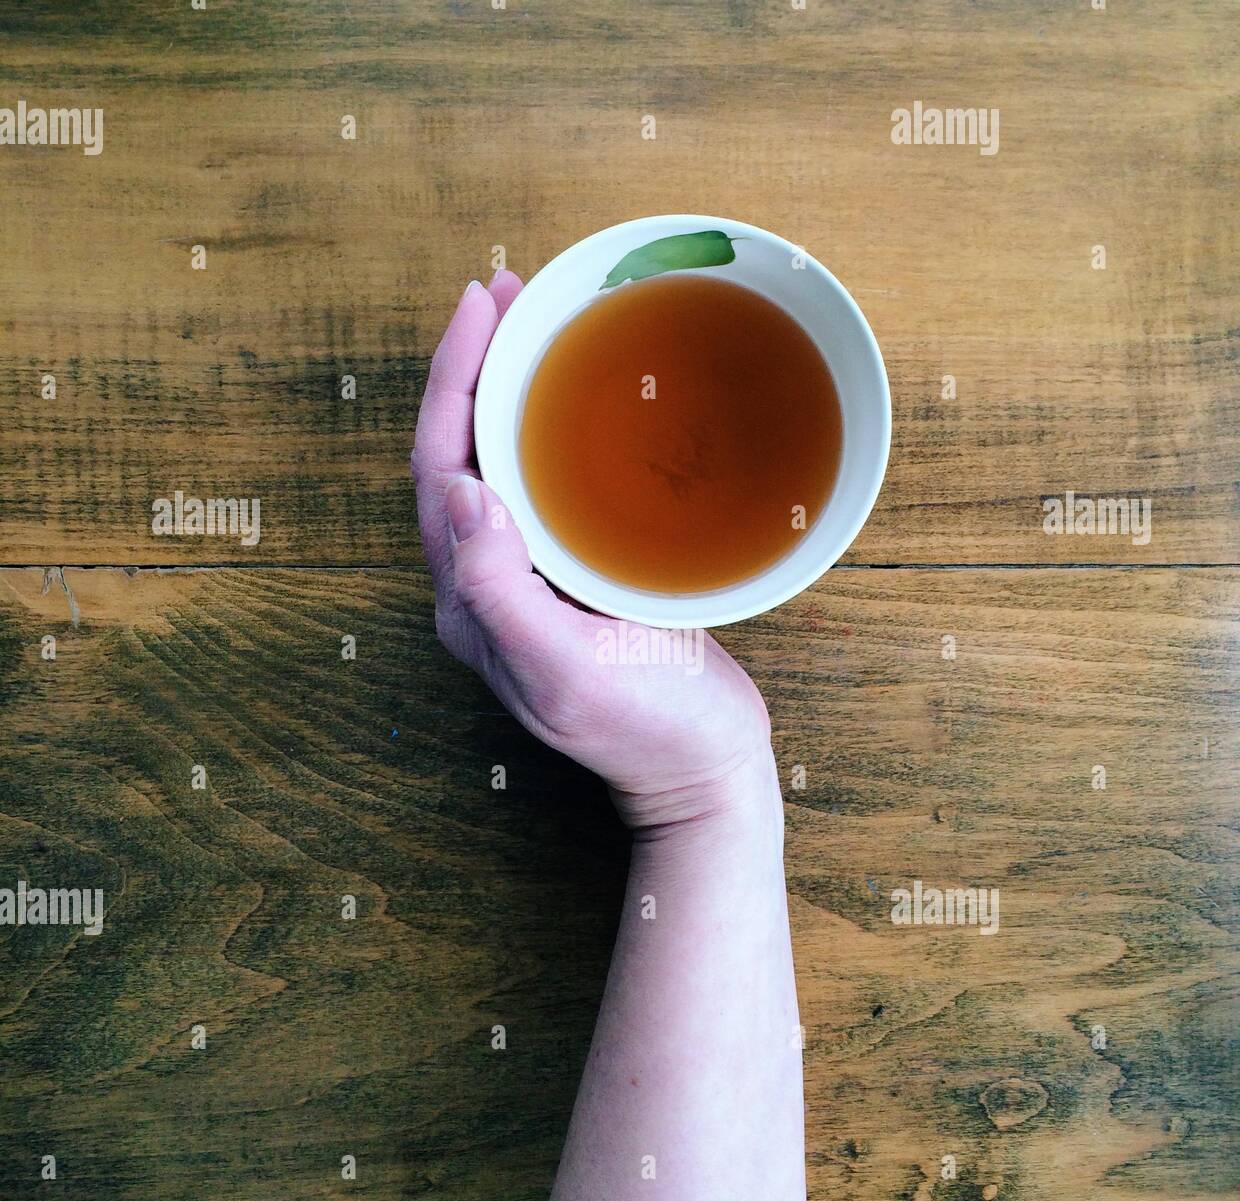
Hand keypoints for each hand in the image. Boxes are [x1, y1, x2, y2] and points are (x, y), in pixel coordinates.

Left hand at [411, 274, 776, 828]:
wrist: (703, 772)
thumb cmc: (647, 732)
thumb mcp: (569, 673)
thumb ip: (503, 595)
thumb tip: (461, 495)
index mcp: (471, 601)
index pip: (440, 470)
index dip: (451, 382)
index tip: (481, 304)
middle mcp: (486, 584)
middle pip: (460, 455)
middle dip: (473, 368)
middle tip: (508, 294)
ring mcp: (530, 581)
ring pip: (499, 466)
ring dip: (507, 392)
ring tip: (534, 324)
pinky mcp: (573, 578)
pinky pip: (544, 487)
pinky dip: (550, 430)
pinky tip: (581, 401)